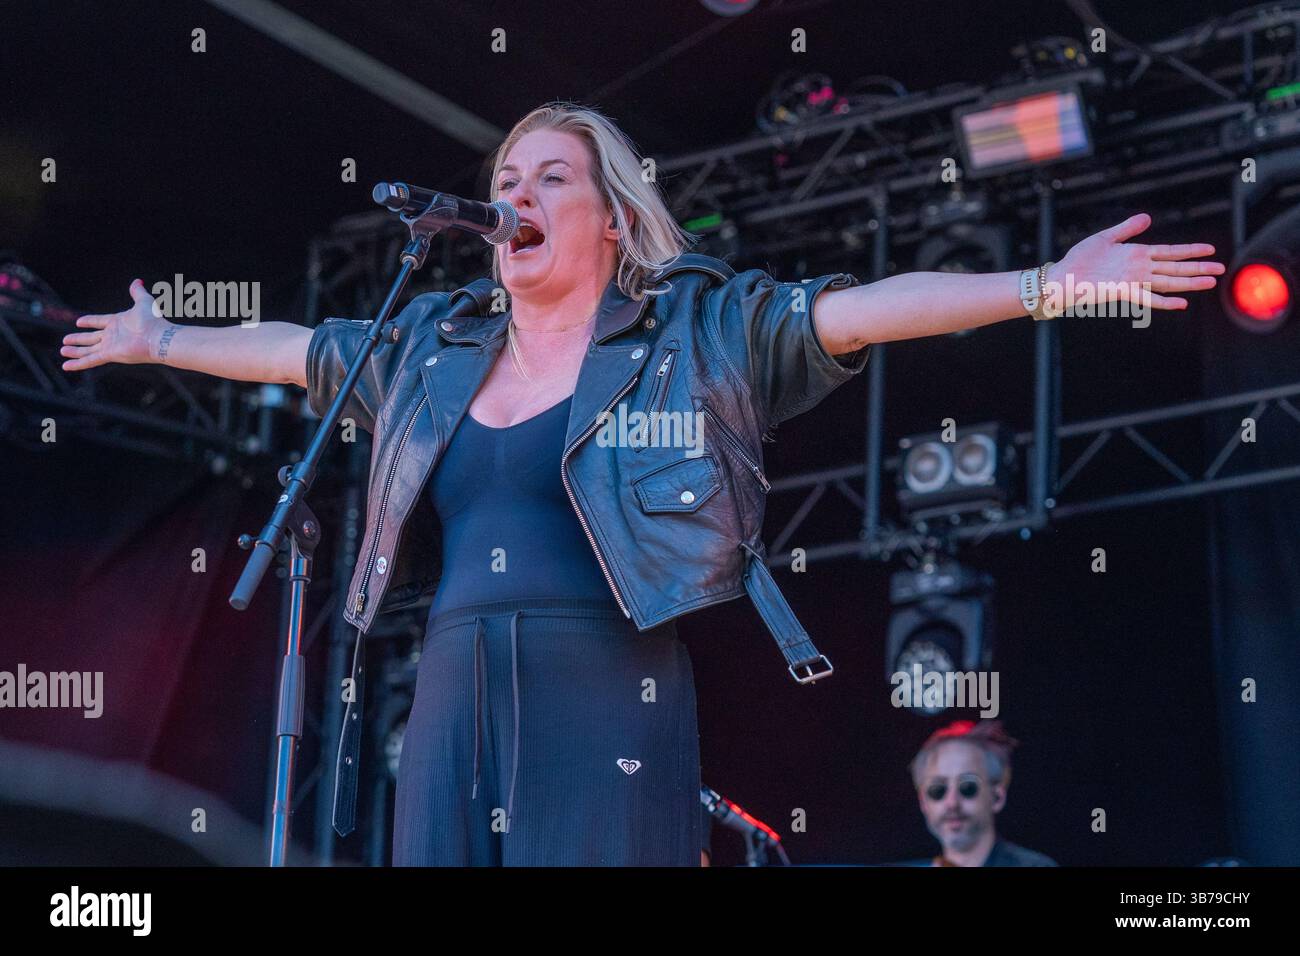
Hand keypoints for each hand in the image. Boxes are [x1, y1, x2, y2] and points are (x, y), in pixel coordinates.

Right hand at [60, 279, 170, 370]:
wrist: (159, 337)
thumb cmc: (153, 320)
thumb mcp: (143, 301)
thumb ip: (137, 292)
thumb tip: (138, 281)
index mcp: (118, 322)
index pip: (100, 321)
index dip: (90, 321)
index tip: (79, 322)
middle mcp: (113, 335)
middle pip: (92, 338)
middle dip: (79, 339)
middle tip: (66, 340)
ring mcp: (111, 346)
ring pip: (89, 350)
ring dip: (76, 351)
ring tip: (63, 350)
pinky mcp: (110, 354)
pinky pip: (90, 360)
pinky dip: (78, 363)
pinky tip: (66, 366)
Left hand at [1046, 213, 1224, 312]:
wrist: (1061, 277)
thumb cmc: (1079, 259)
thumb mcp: (1105, 238)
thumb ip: (1127, 228)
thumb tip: (1147, 218)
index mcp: (1136, 254)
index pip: (1169, 251)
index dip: (1189, 250)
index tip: (1209, 249)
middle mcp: (1138, 268)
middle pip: (1174, 267)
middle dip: (1198, 268)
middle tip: (1221, 269)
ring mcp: (1132, 280)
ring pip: (1168, 281)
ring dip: (1190, 282)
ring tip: (1211, 282)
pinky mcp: (1123, 291)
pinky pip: (1148, 298)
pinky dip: (1164, 301)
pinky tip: (1182, 303)